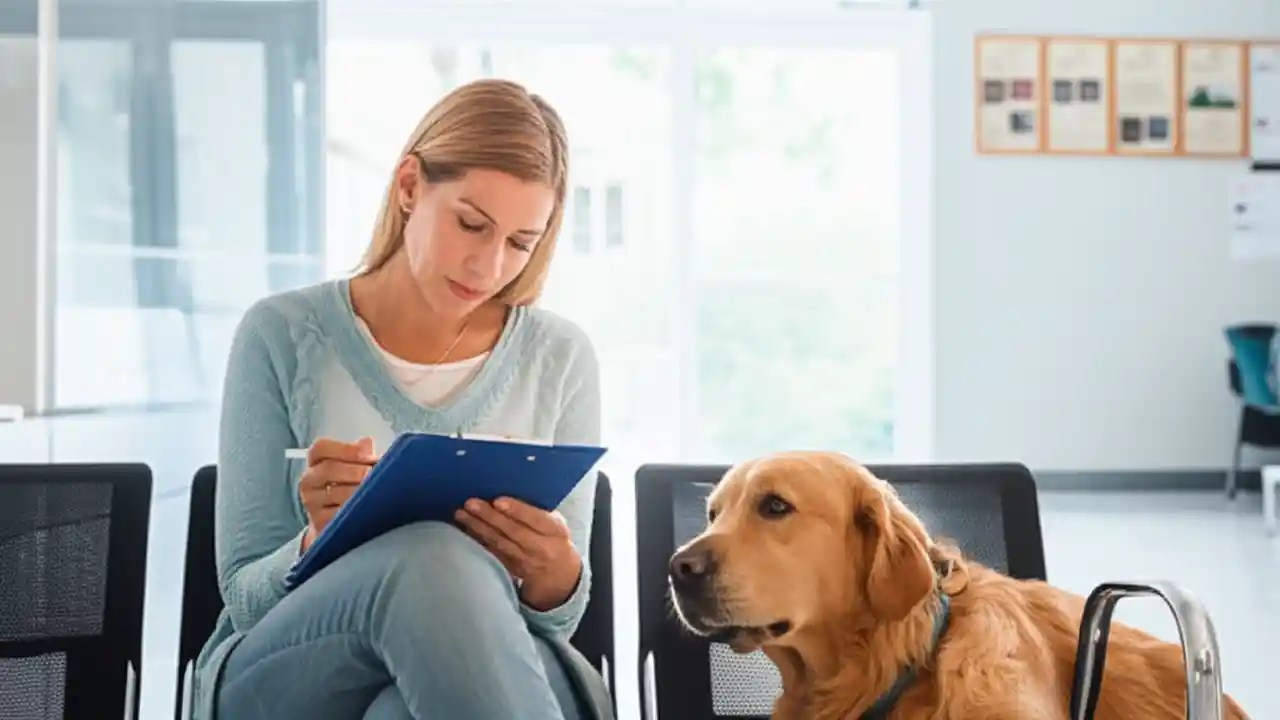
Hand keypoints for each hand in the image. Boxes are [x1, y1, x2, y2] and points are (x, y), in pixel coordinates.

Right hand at [298, 437, 377, 551]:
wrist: (338, 517)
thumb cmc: (350, 484)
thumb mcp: (355, 465)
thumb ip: (361, 453)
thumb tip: (367, 443)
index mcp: (316, 460)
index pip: (321, 448)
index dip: (345, 449)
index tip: (367, 454)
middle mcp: (309, 479)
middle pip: (329, 469)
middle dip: (356, 471)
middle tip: (376, 474)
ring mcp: (311, 501)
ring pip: (335, 493)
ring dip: (359, 491)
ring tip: (377, 490)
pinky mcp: (319, 521)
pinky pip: (337, 514)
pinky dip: (355, 510)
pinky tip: (368, 508)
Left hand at [455, 497, 581, 610]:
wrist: (558, 573)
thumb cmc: (553, 536)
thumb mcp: (555, 522)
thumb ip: (537, 510)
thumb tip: (507, 487)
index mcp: (555, 530)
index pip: (537, 519)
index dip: (517, 510)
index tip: (498, 501)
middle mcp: (541, 547)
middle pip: (513, 532)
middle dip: (490, 517)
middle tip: (470, 503)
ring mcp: (524, 560)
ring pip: (498, 542)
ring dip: (477, 527)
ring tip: (461, 513)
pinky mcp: (510, 568)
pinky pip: (491, 552)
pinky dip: (477, 539)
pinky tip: (464, 528)